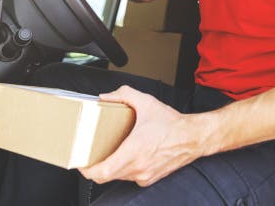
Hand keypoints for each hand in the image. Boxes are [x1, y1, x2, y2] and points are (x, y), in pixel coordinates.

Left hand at [79, 86, 208, 186]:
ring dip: (110, 167)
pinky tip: (126, 155)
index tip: (80, 163)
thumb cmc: (173, 124)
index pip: (102, 172)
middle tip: (89, 156)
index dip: (87, 170)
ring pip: (118, 177)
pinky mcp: (150, 178)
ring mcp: (144, 175)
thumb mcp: (146, 102)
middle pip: (106, 176)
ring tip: (108, 152)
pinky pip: (130, 177)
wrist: (194, 137)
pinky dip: (124, 169)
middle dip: (95, 167)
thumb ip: (123, 95)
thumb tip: (106, 97)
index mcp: (134, 151)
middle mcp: (138, 167)